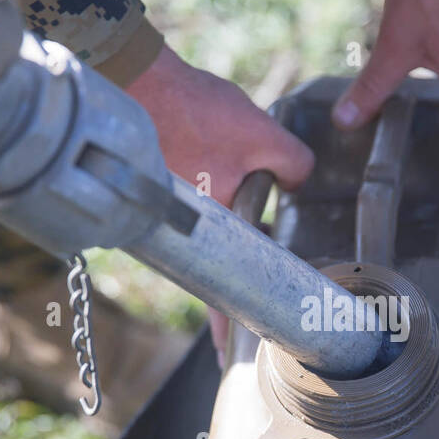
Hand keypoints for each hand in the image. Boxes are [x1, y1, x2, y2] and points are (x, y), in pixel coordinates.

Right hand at [126, 43, 313, 363]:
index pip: (219, 298)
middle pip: (209, 273)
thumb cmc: (194, 111)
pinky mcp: (155, 193)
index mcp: (209, 229)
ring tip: (239, 233)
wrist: (138, 79)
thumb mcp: (263, 134)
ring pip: (200, 242)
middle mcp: (178, 231)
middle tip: (244, 311)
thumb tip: (300, 181)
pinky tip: (217, 187)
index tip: (229, 359)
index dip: (228, 331)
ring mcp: (162, 214)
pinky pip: (187, 215)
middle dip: (227, 288)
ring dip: (219, 243)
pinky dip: (206, 212)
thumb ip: (294, 164)